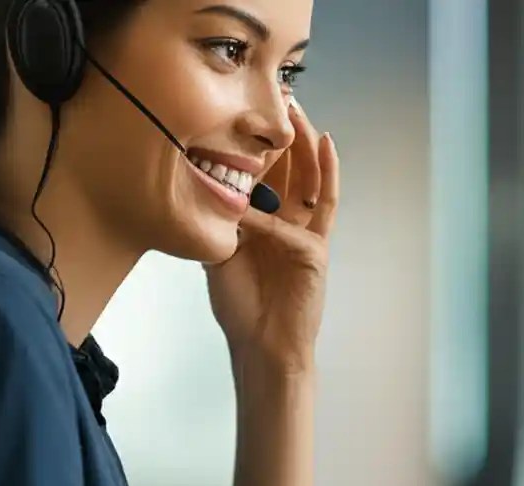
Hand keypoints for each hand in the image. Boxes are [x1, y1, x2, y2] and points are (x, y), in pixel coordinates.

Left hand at [206, 98, 339, 373]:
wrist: (262, 349)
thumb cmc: (241, 311)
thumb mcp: (218, 258)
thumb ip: (218, 225)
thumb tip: (200, 186)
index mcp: (266, 228)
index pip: (265, 179)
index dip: (259, 147)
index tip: (246, 113)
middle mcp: (289, 228)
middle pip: (292, 173)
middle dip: (287, 137)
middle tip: (280, 99)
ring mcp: (306, 238)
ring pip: (310, 182)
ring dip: (308, 147)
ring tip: (302, 115)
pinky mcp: (316, 251)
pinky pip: (317, 209)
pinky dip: (322, 177)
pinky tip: (318, 149)